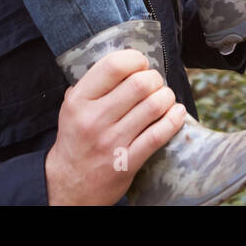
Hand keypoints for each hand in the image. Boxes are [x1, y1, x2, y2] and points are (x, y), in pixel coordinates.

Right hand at [44, 49, 185, 204]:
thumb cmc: (76, 140)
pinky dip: (174, 119)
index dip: (135, 59)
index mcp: (78, 101)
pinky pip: (159, 134)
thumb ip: (93, 84)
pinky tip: (176, 112)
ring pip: (154, 106)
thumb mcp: (73, 108)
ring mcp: (112, 142)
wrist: (69, 186)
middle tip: (154, 83)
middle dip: (155, 79)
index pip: (113, 66)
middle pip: (140, 83)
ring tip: (164, 98)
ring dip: (166, 97)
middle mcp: (94, 119)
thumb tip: (127, 60)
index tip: (140, 64)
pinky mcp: (127, 162)